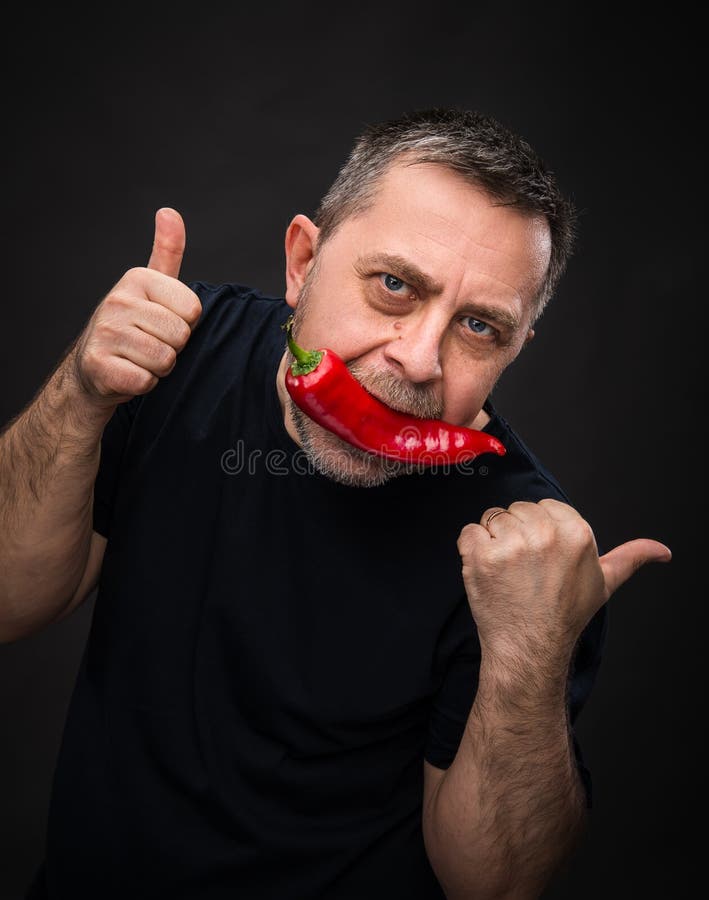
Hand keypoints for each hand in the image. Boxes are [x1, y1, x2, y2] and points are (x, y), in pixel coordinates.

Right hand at [67, 208, 201, 410]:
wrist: (92, 369)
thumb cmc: (131, 328)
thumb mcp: (151, 287)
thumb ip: (167, 252)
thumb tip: (169, 212)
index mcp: (137, 278)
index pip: (194, 311)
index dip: (184, 325)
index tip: (161, 324)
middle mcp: (117, 300)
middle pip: (181, 336)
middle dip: (172, 349)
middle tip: (149, 345)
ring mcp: (105, 332)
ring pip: (165, 360)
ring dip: (158, 368)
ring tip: (138, 359)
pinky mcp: (99, 365)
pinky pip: (146, 381)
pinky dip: (143, 385)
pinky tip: (127, 374)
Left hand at [457, 499, 670, 671]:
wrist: (530, 647)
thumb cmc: (564, 615)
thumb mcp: (604, 583)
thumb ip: (631, 558)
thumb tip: (662, 551)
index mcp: (576, 533)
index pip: (545, 507)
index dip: (539, 530)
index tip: (542, 557)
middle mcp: (545, 534)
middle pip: (517, 510)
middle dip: (516, 533)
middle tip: (524, 568)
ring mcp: (511, 544)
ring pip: (492, 518)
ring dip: (493, 541)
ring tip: (506, 571)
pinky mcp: (481, 555)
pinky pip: (468, 532)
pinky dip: (470, 549)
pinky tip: (486, 571)